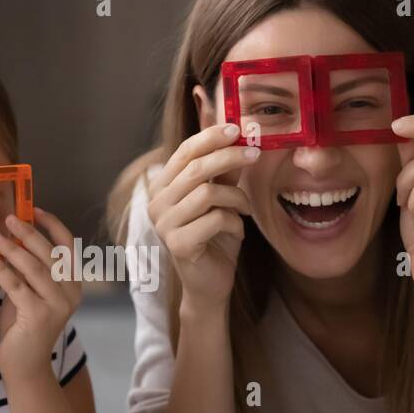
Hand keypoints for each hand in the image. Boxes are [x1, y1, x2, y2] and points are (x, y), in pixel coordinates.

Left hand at [0, 208, 82, 382]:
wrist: (25, 364)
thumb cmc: (24, 325)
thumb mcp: (29, 290)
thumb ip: (27, 268)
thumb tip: (11, 235)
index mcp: (74, 283)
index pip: (68, 246)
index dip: (53, 225)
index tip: (34, 210)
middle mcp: (71, 293)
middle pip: (50, 253)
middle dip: (28, 232)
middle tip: (8, 218)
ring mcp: (58, 305)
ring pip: (34, 267)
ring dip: (11, 248)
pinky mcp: (39, 315)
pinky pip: (16, 285)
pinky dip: (1, 268)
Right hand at [147, 123, 257, 315]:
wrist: (210, 283)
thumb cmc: (215, 237)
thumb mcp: (223, 199)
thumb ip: (225, 172)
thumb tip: (240, 137)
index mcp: (163, 186)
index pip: (185, 151)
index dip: (211, 137)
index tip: (237, 129)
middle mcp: (157, 203)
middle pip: (197, 169)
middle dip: (230, 157)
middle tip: (256, 155)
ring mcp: (164, 224)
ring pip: (208, 194)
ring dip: (237, 198)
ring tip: (245, 210)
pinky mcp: (178, 244)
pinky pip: (215, 220)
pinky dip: (234, 223)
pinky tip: (237, 231)